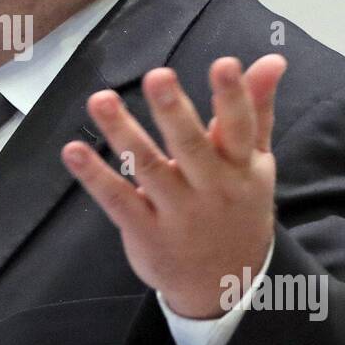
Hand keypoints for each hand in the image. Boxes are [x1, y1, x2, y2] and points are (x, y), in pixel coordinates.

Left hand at [60, 55, 286, 318]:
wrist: (225, 286)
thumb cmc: (237, 207)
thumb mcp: (255, 163)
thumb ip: (256, 110)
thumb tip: (271, 59)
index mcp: (240, 167)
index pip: (240, 127)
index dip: (233, 96)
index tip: (224, 63)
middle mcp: (210, 189)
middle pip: (191, 146)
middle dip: (174, 111)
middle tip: (158, 76)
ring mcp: (176, 213)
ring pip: (148, 168)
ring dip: (123, 133)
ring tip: (100, 99)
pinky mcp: (145, 232)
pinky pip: (118, 200)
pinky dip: (95, 176)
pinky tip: (73, 150)